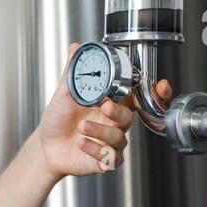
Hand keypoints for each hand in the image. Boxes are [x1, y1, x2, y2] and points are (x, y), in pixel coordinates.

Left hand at [33, 41, 172, 181]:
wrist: (45, 145)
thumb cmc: (58, 119)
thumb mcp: (64, 93)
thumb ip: (73, 71)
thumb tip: (75, 47)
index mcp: (111, 103)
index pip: (137, 96)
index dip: (154, 93)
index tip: (160, 86)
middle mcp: (114, 122)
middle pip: (129, 117)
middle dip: (118, 112)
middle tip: (105, 106)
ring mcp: (111, 142)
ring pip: (118, 137)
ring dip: (100, 131)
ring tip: (81, 127)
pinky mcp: (105, 160)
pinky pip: (110, 156)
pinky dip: (95, 149)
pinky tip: (81, 143)